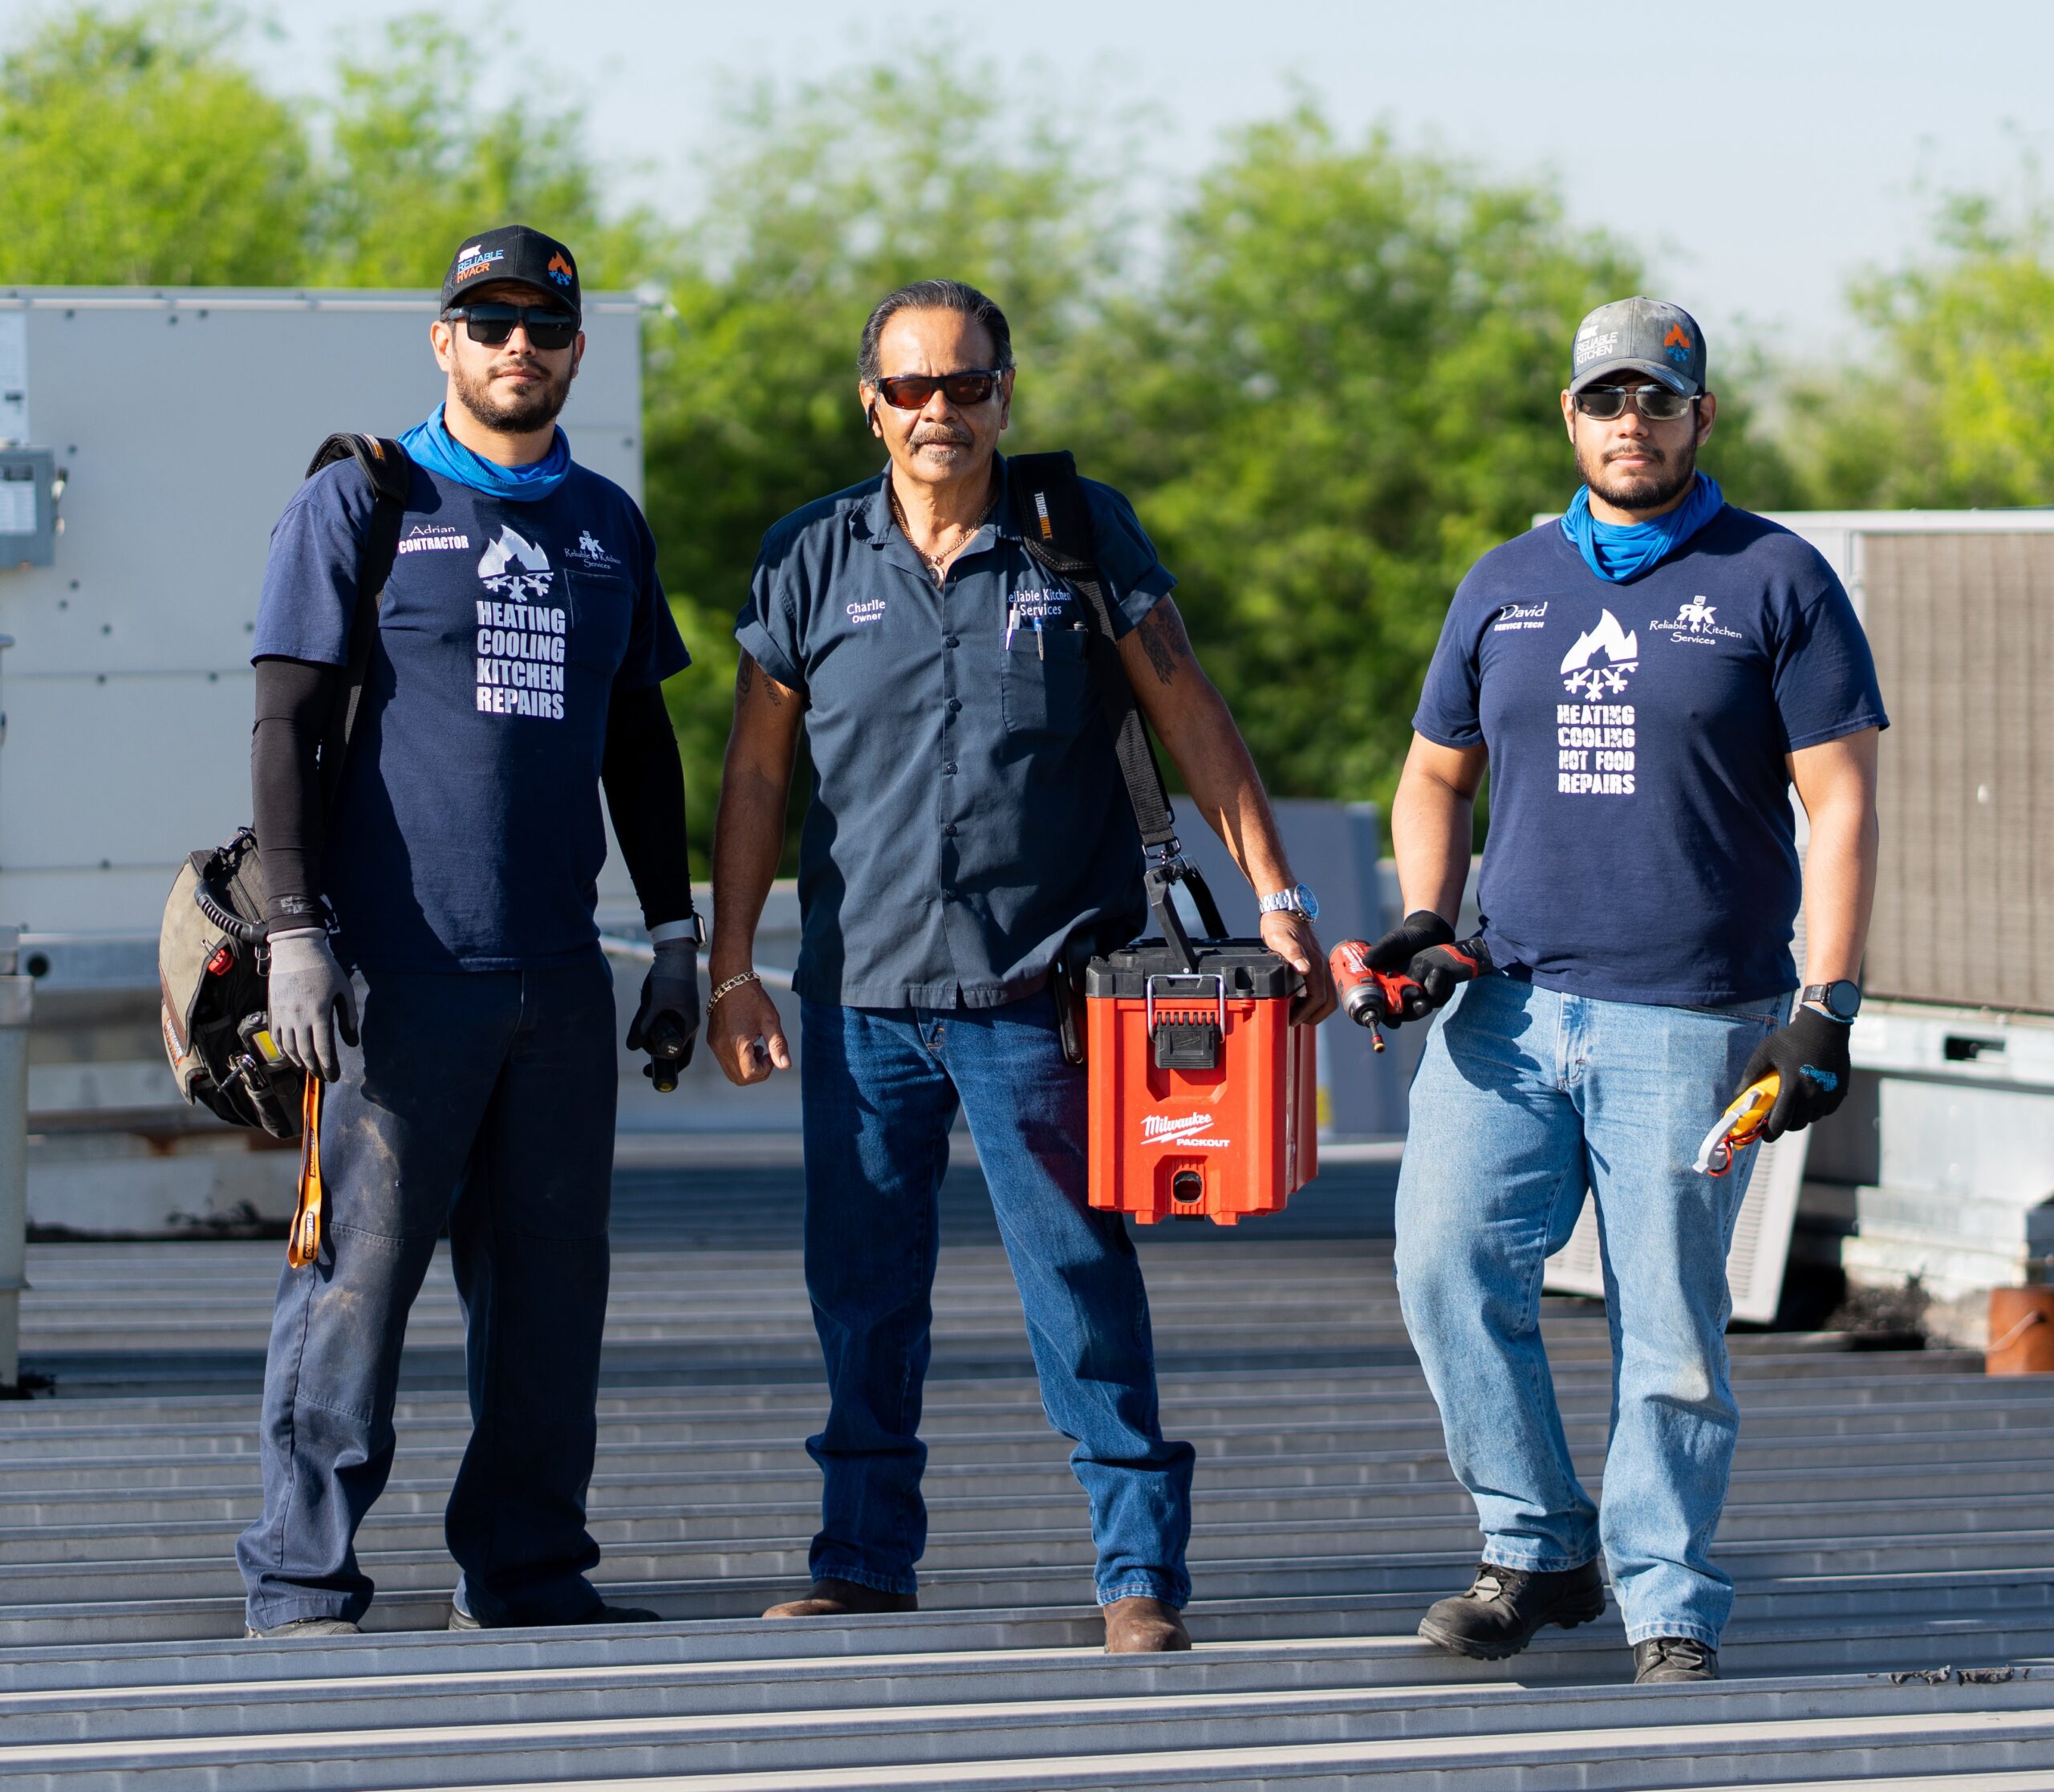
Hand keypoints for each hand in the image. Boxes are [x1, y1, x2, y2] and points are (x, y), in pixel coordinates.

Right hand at [266, 928, 357, 1082]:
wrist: (295, 950)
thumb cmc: (324, 969)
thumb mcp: (343, 990)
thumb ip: (348, 1017)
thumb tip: (351, 1043)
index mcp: (319, 1013)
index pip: (323, 1050)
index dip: (328, 1067)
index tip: (333, 1077)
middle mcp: (299, 1018)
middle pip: (305, 1053)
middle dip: (315, 1069)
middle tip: (323, 1076)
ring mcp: (283, 1015)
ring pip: (289, 1049)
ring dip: (299, 1062)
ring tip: (310, 1068)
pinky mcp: (273, 1012)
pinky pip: (277, 1038)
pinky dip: (284, 1051)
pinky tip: (292, 1056)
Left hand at [627, 938, 700, 1082]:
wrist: (674, 952)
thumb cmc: (668, 977)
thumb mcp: (652, 1004)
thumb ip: (642, 1026)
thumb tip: (631, 1046)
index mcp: (689, 1026)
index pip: (680, 1056)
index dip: (664, 1066)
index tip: (648, 1071)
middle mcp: (688, 1024)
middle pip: (676, 1051)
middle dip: (659, 1057)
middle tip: (643, 1059)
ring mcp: (682, 1016)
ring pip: (669, 1038)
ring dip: (654, 1040)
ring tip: (639, 1032)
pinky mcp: (675, 1008)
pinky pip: (665, 1025)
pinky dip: (654, 1028)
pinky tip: (643, 1022)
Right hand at [709, 975, 791, 1086]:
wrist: (730, 980)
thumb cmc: (752, 998)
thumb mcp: (770, 1021)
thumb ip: (778, 1045)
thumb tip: (785, 1066)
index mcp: (736, 1044)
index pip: (750, 1075)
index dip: (765, 1070)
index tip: (771, 1054)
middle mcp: (721, 1048)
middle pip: (739, 1079)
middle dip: (757, 1072)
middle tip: (765, 1053)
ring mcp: (715, 1045)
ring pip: (731, 1072)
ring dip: (747, 1067)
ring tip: (756, 1047)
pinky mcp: (712, 1041)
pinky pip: (725, 1061)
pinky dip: (738, 1060)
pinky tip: (747, 1043)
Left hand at [1260, 911, 1335, 1024]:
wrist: (1284, 908)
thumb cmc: (1280, 923)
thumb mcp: (1281, 939)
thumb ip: (1293, 954)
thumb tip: (1304, 968)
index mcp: (1314, 964)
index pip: (1317, 997)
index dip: (1306, 1012)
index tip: (1292, 1019)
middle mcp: (1321, 966)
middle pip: (1328, 1001)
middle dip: (1315, 1016)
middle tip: (1297, 1021)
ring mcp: (1320, 965)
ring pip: (1327, 994)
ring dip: (1316, 1008)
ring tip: (1298, 1013)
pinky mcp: (1315, 963)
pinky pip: (1321, 986)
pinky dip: (1314, 998)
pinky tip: (1299, 998)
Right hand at [1357, 909, 1455, 1027]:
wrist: (1428, 931)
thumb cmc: (1405, 938)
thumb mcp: (1392, 941)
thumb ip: (1381, 950)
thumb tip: (1366, 961)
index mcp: (1386, 986)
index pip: (1382, 1008)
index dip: (1385, 1018)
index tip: (1393, 1021)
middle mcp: (1402, 993)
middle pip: (1407, 1014)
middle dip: (1416, 1012)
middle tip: (1422, 1004)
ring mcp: (1420, 993)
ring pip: (1427, 1005)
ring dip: (1435, 993)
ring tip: (1439, 971)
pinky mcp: (1435, 989)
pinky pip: (1442, 996)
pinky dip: (1445, 986)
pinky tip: (1445, 971)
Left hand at [1738, 1004, 1852, 1140]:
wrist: (1825, 1027)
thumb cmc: (1791, 1039)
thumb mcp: (1765, 1053)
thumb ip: (1751, 1075)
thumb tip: (1739, 1094)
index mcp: (1793, 1086)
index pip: (1781, 1121)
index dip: (1771, 1133)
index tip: (1765, 1135)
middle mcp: (1813, 1093)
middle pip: (1798, 1124)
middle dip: (1785, 1125)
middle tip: (1778, 1119)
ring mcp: (1829, 1093)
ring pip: (1813, 1118)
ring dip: (1801, 1117)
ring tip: (1792, 1106)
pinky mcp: (1841, 1090)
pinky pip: (1826, 1110)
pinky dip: (1816, 1110)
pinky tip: (1808, 1099)